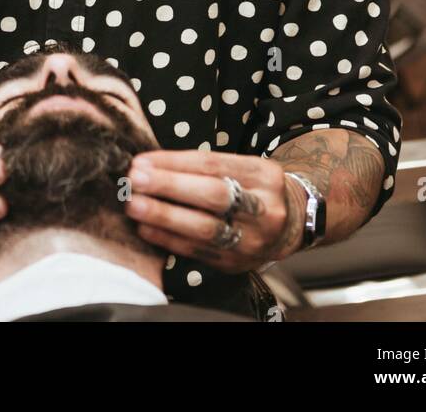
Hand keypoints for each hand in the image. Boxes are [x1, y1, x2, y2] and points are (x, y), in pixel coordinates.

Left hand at [124, 150, 299, 271]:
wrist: (290, 225)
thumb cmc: (254, 189)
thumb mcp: (243, 167)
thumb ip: (205, 167)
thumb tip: (152, 164)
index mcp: (262, 174)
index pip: (212, 164)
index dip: (174, 163)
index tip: (142, 161)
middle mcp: (261, 207)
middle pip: (212, 195)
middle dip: (169, 187)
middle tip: (135, 180)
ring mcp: (252, 239)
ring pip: (204, 228)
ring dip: (164, 216)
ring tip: (135, 205)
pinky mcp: (237, 263)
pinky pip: (198, 251)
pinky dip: (169, 239)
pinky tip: (146, 229)